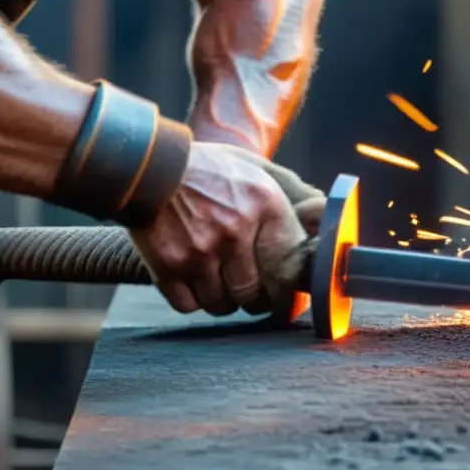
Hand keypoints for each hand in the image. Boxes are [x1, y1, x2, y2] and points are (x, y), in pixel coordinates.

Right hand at [129, 142, 310, 315]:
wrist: (149, 164)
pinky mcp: (169, 265)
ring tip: (215, 280)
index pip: (287, 268)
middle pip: (253, 295)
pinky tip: (190, 280)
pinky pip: (188, 305)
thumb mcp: (254, 169)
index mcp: (264, 205)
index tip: (285, 300)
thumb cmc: (206, 168)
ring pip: (220, 304)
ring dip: (219, 299)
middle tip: (248, 293)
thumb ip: (288, 193)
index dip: (287, 291)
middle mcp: (236, 231)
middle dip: (252, 299)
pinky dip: (190, 300)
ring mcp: (201, 251)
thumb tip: (320, 214)